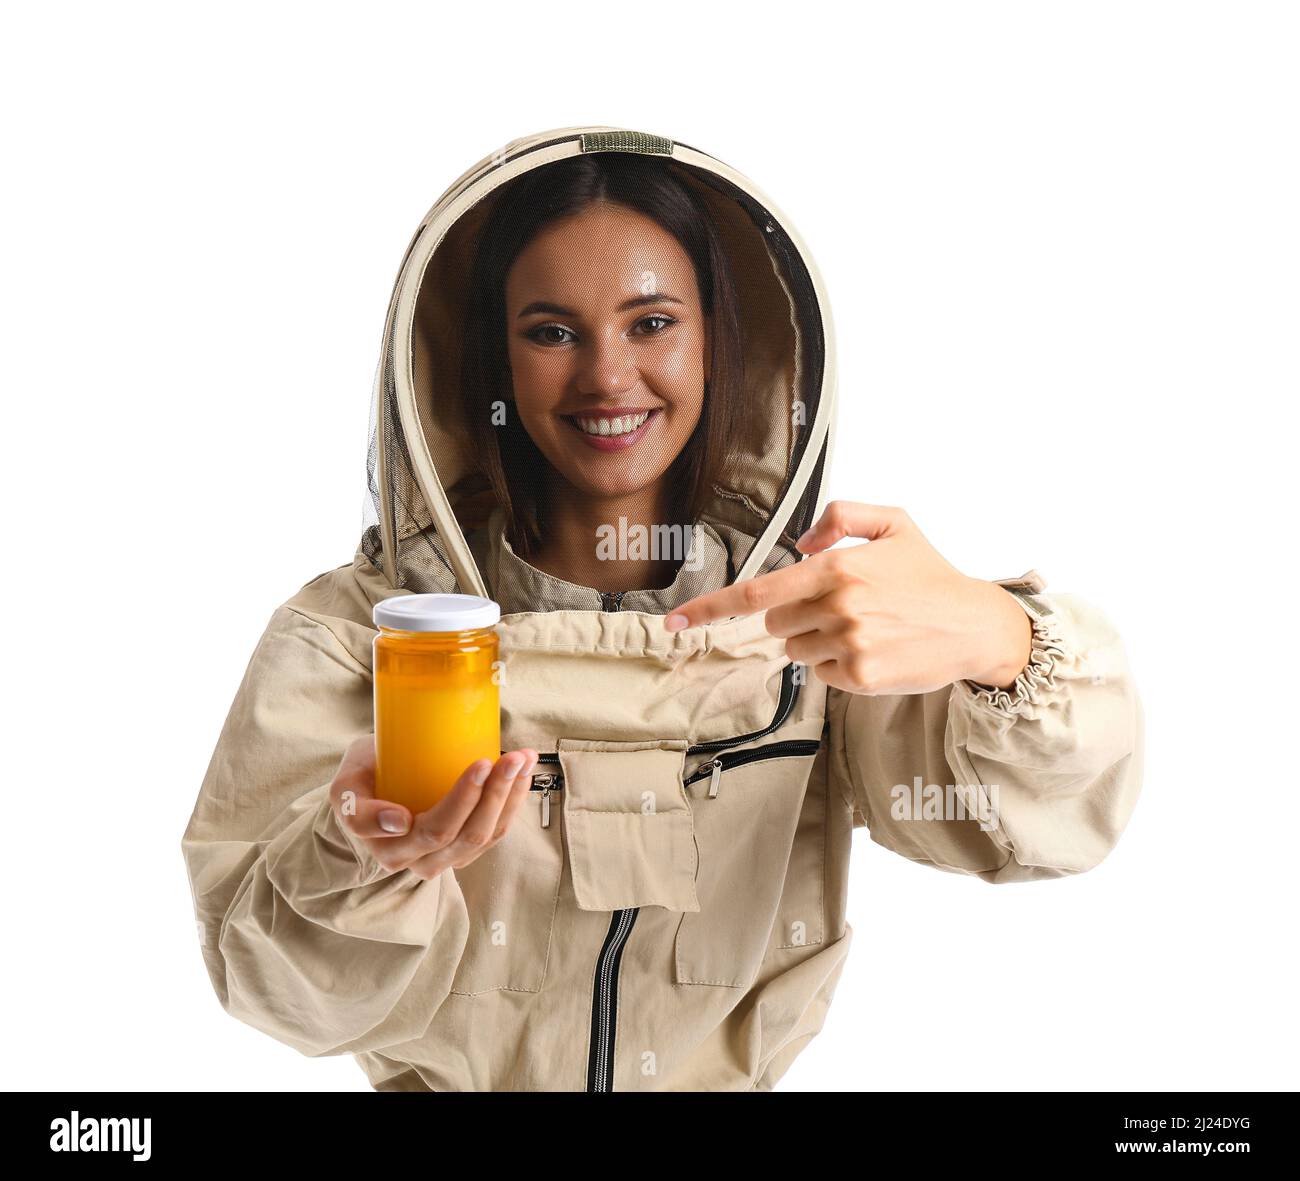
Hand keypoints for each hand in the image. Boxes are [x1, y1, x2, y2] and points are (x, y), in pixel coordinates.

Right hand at [329, 735, 539, 879]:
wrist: (370, 791)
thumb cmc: (361, 782)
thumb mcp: (344, 790)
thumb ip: (357, 811)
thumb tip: (398, 823)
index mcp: (390, 849)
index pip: (434, 830)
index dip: (462, 800)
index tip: (481, 764)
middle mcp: (420, 861)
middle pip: (468, 834)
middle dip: (496, 793)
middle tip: (512, 756)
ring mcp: (446, 857)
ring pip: (488, 835)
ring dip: (511, 796)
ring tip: (522, 759)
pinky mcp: (467, 848)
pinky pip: (497, 830)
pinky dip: (514, 801)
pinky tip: (522, 773)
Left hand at [663, 500, 1031, 695]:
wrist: (976, 624)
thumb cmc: (930, 574)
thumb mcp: (894, 522)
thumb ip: (842, 515)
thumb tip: (802, 543)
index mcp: (837, 567)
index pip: (757, 591)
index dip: (709, 609)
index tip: (674, 622)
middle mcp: (838, 606)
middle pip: (776, 623)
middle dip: (798, 615)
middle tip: (842, 607)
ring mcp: (849, 645)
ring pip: (797, 650)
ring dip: (819, 641)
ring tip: (865, 627)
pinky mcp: (861, 678)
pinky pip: (823, 676)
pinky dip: (840, 666)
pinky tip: (874, 650)